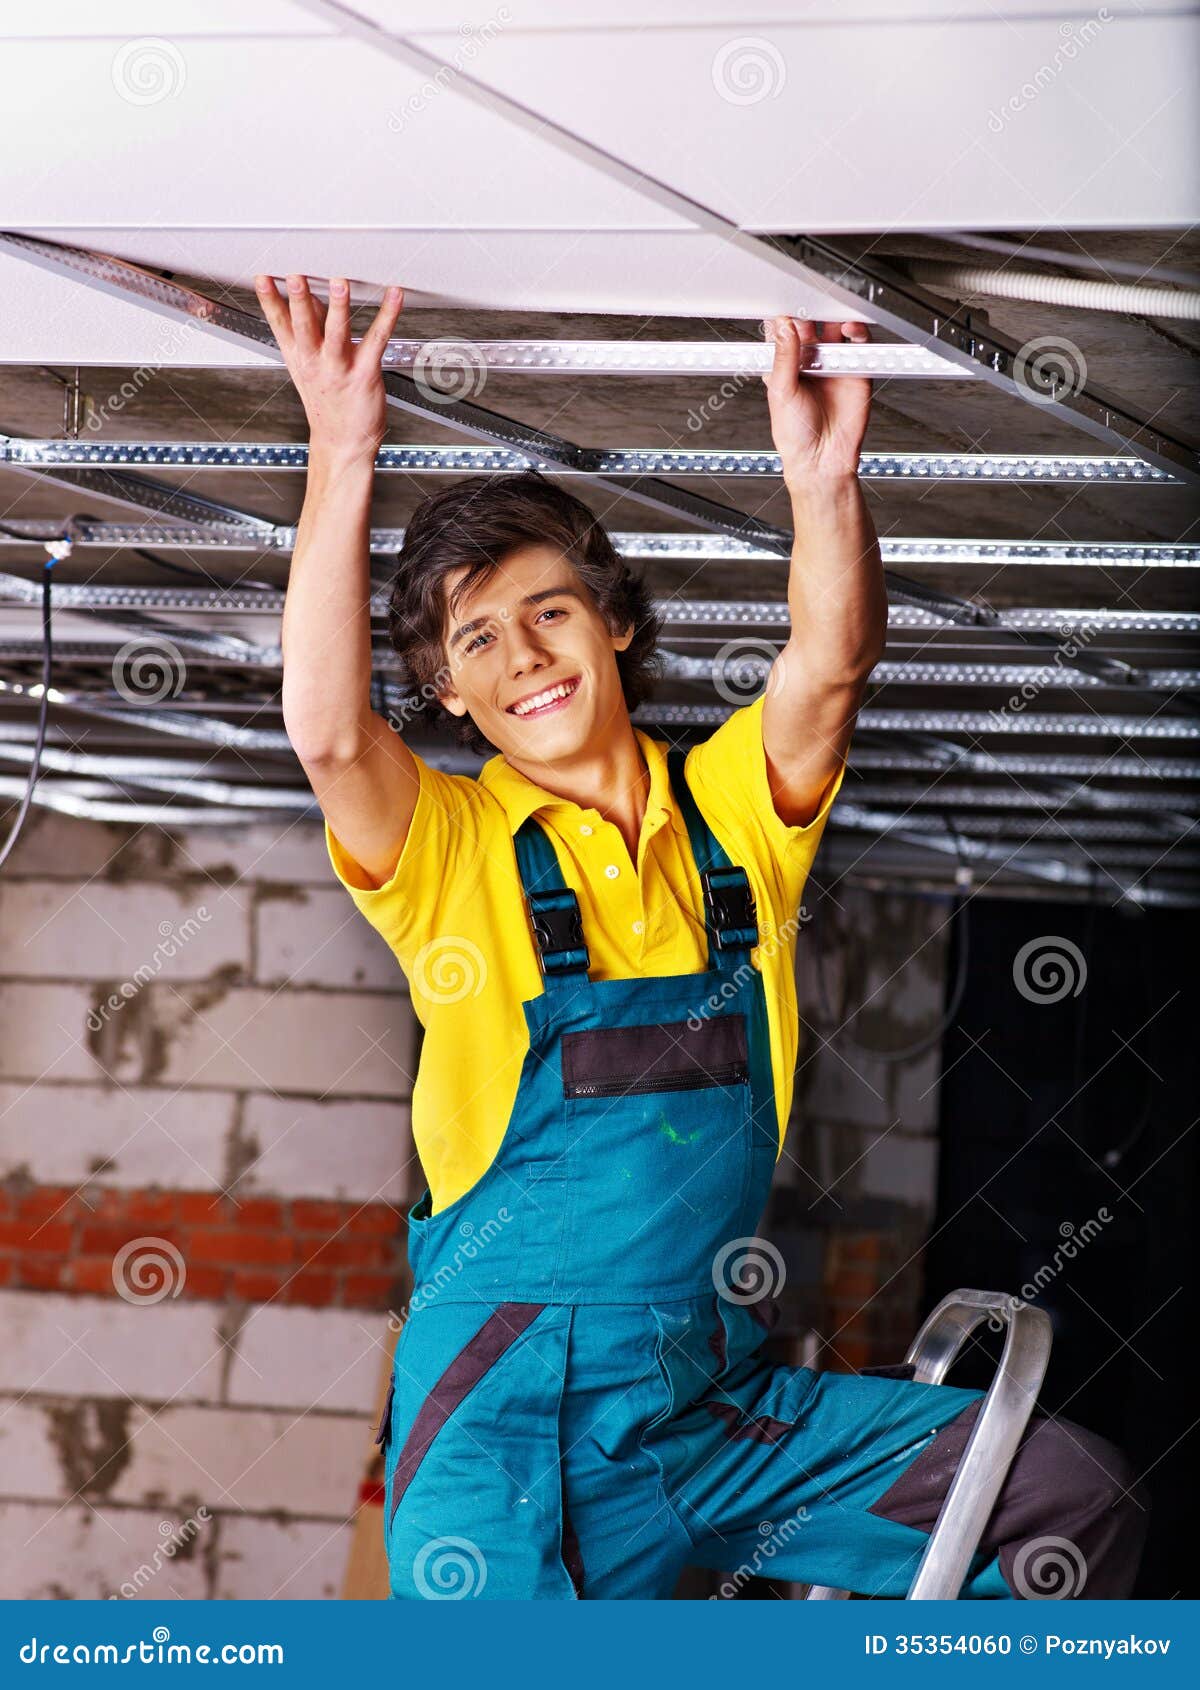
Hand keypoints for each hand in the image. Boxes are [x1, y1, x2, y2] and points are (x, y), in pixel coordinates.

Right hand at [254, 273, 404, 459]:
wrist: (342, 444)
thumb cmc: (328, 405)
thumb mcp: (307, 370)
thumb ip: (309, 334)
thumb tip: (313, 300)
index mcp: (298, 358)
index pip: (280, 325)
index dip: (270, 302)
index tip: (263, 279)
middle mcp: (315, 362)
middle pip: (304, 326)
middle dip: (299, 300)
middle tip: (295, 276)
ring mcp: (339, 368)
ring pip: (336, 333)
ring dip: (338, 307)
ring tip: (339, 283)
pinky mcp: (365, 373)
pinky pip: (376, 339)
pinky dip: (387, 315)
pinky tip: (394, 297)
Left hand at [764, 317, 872, 484]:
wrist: (822, 459)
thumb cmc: (795, 434)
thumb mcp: (782, 392)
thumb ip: (784, 357)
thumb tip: (783, 326)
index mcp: (785, 364)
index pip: (784, 331)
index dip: (784, 316)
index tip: (785, 303)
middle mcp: (809, 361)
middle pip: (811, 324)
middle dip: (810, 311)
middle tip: (810, 303)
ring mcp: (832, 363)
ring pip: (834, 329)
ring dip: (833, 317)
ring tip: (830, 316)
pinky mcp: (855, 369)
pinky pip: (858, 344)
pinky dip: (856, 331)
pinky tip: (849, 328)